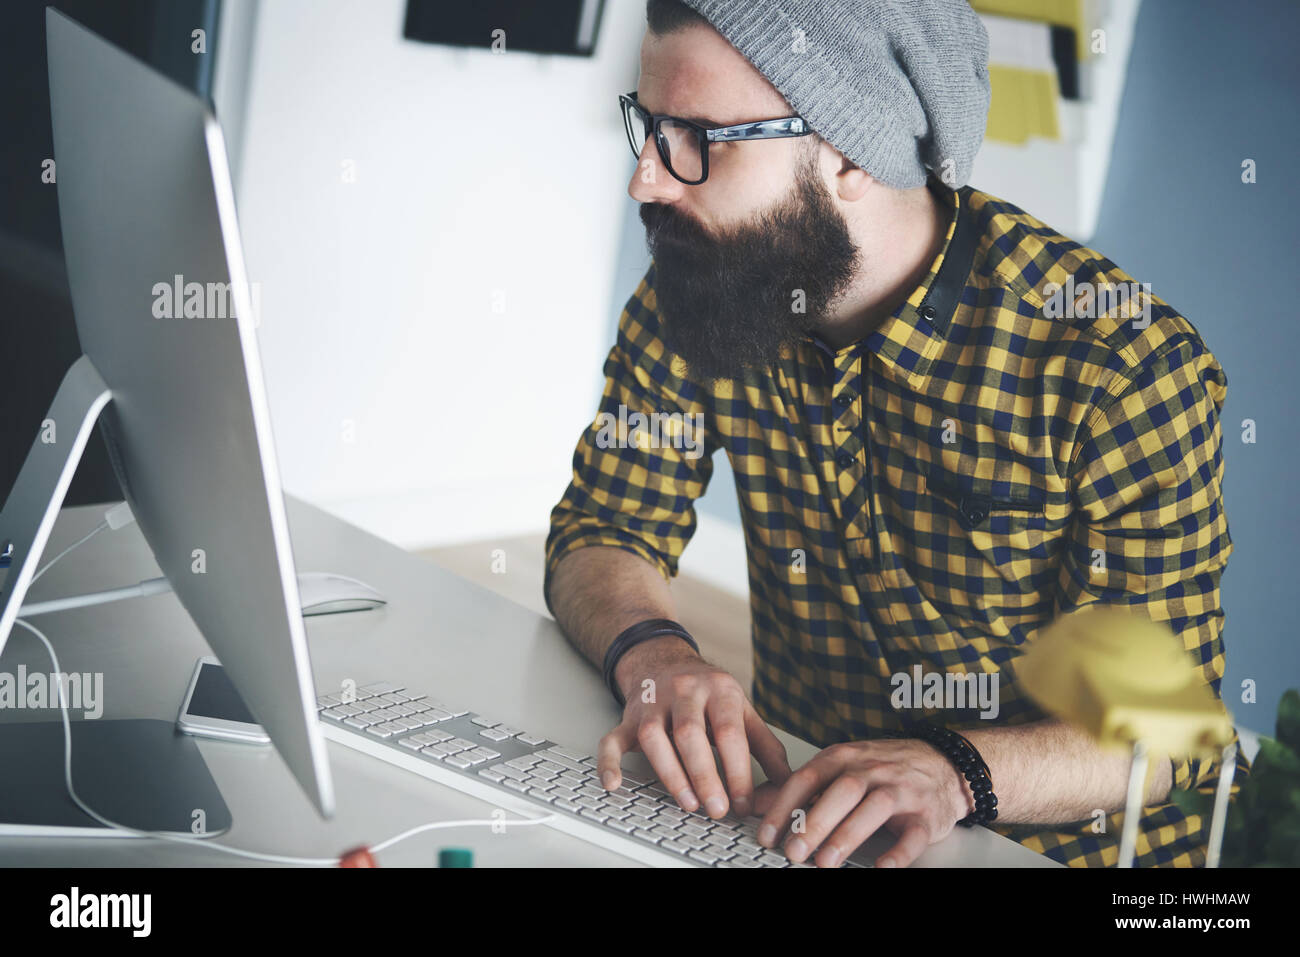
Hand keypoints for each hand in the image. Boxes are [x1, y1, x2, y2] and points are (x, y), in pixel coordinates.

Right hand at [596, 636, 791, 818]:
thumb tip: (787, 782)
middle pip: (690, 733)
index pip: (728, 731)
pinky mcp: (627, 717)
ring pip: (653, 736)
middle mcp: (684, 691)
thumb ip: (764, 745)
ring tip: (689, 804)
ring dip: (671, 774)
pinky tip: (614, 784)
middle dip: (705, 775)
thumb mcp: (741, 709)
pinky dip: (608, 763)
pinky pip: (612, 738)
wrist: (664, 660)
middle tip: (718, 809)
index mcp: (718, 689)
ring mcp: (652, 703)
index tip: (744, 802)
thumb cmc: (708, 693)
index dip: (737, 770)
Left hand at [753, 738, 973, 867]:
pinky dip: (898, 854)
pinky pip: (913, 835)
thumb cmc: (884, 768)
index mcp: (844, 757)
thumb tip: (759, 800)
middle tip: (793, 851)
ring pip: (873, 809)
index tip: (766, 834)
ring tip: (825, 862)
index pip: (807, 777)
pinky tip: (881, 869)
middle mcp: (872, 769)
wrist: (942, 762)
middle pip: (840, 791)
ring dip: (847, 836)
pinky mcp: (927, 815)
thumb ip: (805, 785)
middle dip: (814, 822)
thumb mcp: (842, 766)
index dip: (784, 806)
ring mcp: (901, 790)